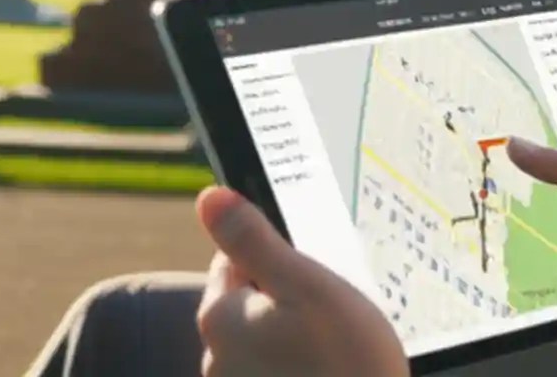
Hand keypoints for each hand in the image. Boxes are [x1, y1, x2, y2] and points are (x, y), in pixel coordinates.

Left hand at [194, 186, 408, 376]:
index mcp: (221, 317)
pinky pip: (276, 376)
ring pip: (264, 345)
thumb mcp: (308, 287)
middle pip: (248, 306)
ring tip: (336, 355)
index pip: (234, 260)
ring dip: (295, 343)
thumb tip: (209, 197)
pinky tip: (328, 376)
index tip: (312, 277)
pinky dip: (298, 373)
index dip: (277, 261)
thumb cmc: (347, 367)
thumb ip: (255, 241)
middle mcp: (215, 361)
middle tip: (332, 319)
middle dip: (286, 305)